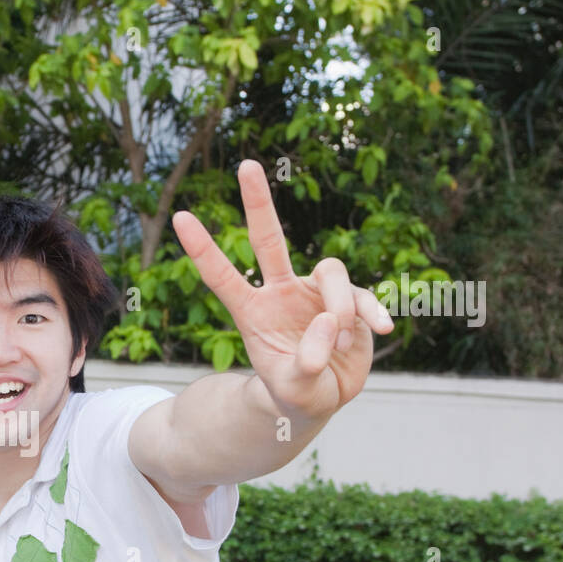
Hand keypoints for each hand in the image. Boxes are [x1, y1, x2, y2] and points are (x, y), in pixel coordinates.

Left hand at [172, 159, 394, 421]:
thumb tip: (331, 321)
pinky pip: (362, 296)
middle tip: (246, 164)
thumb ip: (308, 362)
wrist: (324, 397)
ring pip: (330, 272)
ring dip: (341, 306)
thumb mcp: (295, 389)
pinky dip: (372, 313)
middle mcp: (281, 293)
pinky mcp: (349, 301)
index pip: (223, 276)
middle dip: (257, 202)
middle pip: (269, 239)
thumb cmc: (296, 393)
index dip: (204, 248)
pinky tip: (381, 331)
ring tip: (342, 344)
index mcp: (253, 312)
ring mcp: (315, 293)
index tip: (180, 217)